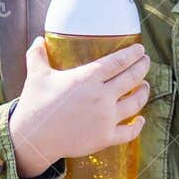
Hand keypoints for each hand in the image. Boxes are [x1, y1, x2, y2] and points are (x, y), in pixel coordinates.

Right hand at [9, 38, 149, 178]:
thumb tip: (38, 40)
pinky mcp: (105, 137)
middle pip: (131, 78)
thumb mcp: (36, 76)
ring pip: (135, 102)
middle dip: (142, 67)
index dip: (132, 54)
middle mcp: (101, 96)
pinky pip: (129, 132)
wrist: (32, 138)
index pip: (118, 61)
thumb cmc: (35, 105)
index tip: (140, 50)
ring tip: (145, 86)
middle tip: (146, 62)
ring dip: (143, 92)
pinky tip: (141, 120)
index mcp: (87, 78)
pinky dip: (138, 125)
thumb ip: (38, 55)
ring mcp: (105, 118)